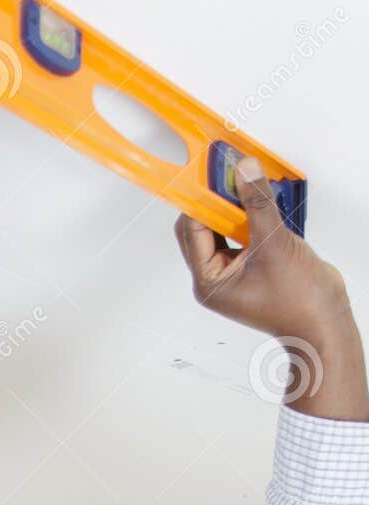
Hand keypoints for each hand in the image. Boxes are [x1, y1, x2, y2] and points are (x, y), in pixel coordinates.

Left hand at [175, 155, 367, 419]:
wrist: (323, 320)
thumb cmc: (298, 301)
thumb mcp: (274, 244)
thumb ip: (257, 204)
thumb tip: (245, 171)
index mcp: (209, 281)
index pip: (193, 230)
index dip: (202, 198)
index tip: (214, 171)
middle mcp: (215, 278)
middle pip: (202, 228)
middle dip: (217, 200)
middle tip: (232, 173)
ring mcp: (232, 273)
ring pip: (222, 228)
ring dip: (234, 206)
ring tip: (249, 185)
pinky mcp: (251, 265)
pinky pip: (241, 233)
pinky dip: (249, 215)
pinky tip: (262, 201)